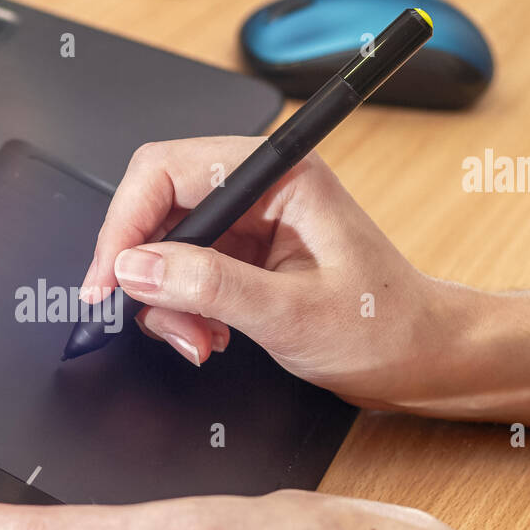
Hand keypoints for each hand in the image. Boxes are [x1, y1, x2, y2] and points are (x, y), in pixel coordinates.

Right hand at [81, 137, 472, 410]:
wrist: (420, 358)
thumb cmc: (384, 326)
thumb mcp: (293, 313)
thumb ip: (210, 287)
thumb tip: (137, 268)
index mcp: (279, 174)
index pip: (166, 170)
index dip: (125, 224)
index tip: (109, 279)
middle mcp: (257, 189)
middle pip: (156, 207)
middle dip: (148, 271)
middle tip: (159, 321)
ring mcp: (246, 223)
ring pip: (162, 247)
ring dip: (165, 301)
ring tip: (199, 340)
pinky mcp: (240, 256)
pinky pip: (181, 274)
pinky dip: (181, 311)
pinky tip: (210, 336)